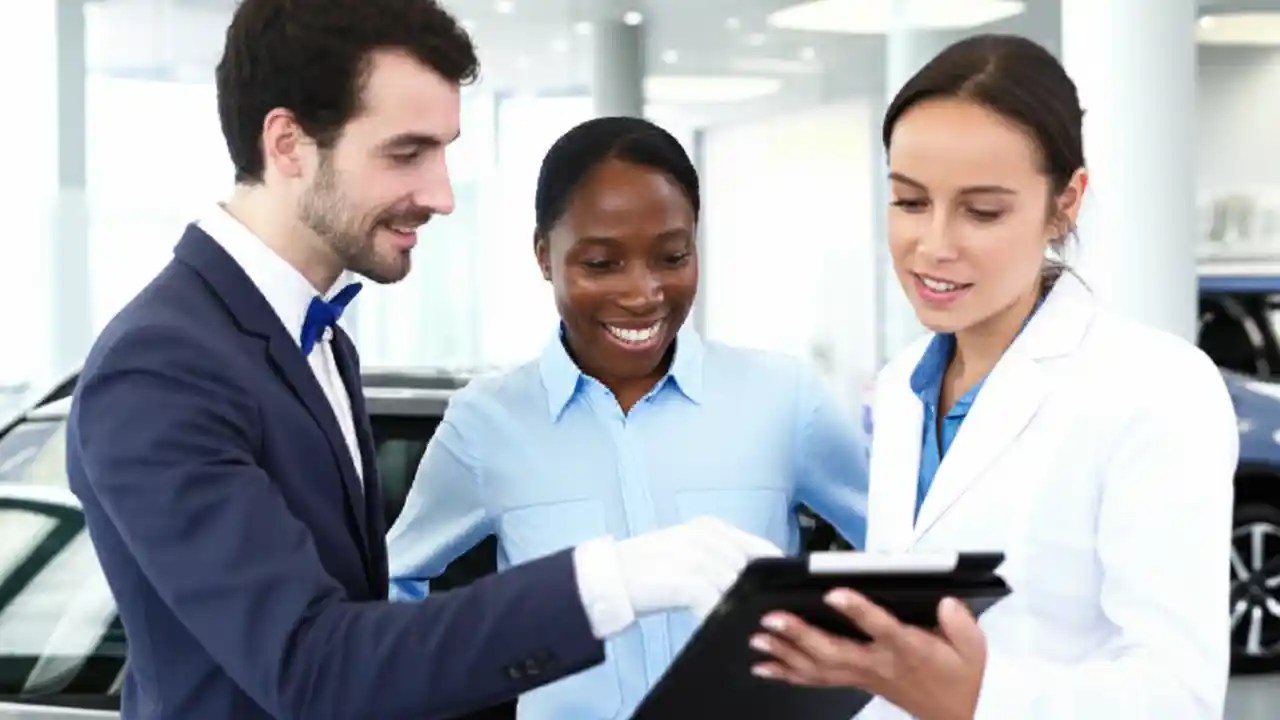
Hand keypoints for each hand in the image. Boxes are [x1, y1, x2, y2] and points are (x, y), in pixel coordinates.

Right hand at [615, 516, 782, 617]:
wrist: (610, 577)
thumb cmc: (649, 570)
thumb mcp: (688, 552)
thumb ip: (720, 558)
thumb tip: (752, 580)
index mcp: (710, 527)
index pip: (760, 547)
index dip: (775, 570)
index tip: (783, 590)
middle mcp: (706, 536)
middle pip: (751, 569)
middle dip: (757, 593)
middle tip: (759, 614)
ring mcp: (697, 556)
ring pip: (736, 587)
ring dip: (737, 607)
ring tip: (737, 622)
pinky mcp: (686, 579)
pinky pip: (715, 603)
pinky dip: (717, 616)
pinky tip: (713, 624)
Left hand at [750, 590, 985, 719]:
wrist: (955, 716)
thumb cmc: (960, 676)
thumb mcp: (973, 648)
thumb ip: (959, 623)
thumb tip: (946, 601)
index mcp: (908, 649)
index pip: (881, 628)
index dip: (857, 611)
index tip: (835, 593)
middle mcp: (878, 663)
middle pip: (834, 651)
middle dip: (800, 635)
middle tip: (773, 619)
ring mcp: (862, 675)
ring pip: (818, 667)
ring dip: (785, 653)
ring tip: (758, 639)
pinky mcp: (854, 681)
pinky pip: (815, 679)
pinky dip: (787, 672)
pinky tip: (764, 666)